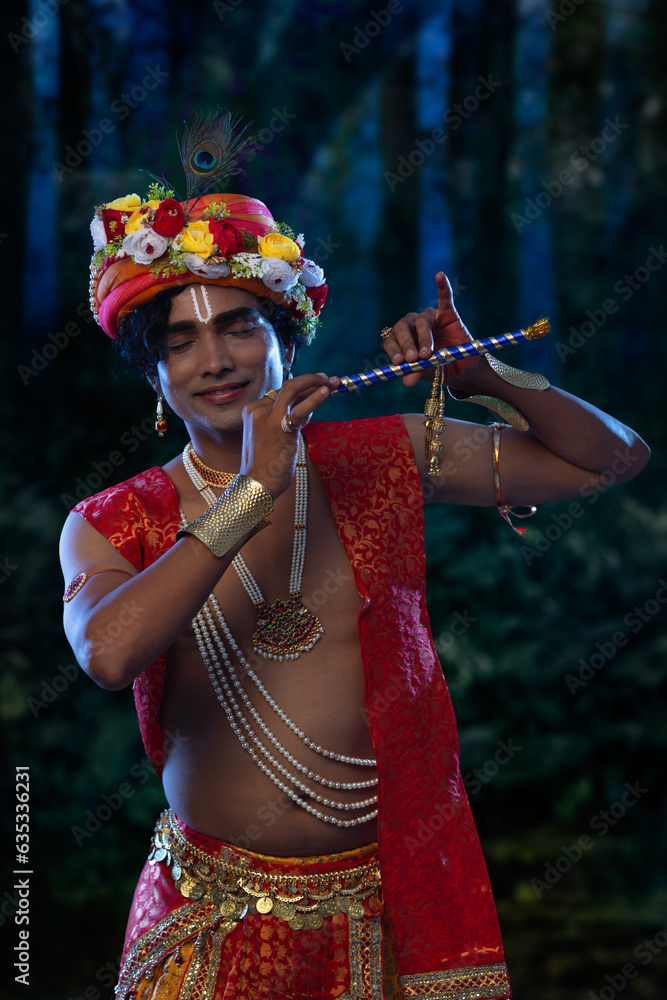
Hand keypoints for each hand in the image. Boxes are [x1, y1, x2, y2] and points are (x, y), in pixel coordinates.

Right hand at [240, 373, 338, 496]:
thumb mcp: (272, 437)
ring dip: (315, 383)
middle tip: (327, 378)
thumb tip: (306, 406)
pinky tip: (326, 392)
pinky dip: (315, 398)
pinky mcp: (281, 430)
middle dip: (310, 380)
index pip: (281, 394)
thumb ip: (286, 420)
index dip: (303, 392)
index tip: (319, 390)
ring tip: (333, 381)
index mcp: (253, 411)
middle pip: (287, 387)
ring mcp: (268, 418)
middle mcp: (258, 410)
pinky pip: (299, 410)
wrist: (256, 485)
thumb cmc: (266, 466)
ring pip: (292, 391)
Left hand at [382, 272, 485, 388]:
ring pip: (421, 322)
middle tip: (413, 359)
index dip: (393, 350)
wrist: (464, 368)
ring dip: (423, 338)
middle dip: (407, 344)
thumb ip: (418, 373)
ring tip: (426, 354)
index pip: (390, 341)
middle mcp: (412, 325)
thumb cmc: (440, 369)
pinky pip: (445, 298)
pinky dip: (442, 287)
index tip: (399, 363)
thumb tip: (406, 381)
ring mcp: (429, 318)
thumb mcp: (429, 373)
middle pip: (402, 328)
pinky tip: (439, 276)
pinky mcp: (447, 313)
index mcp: (402, 340)